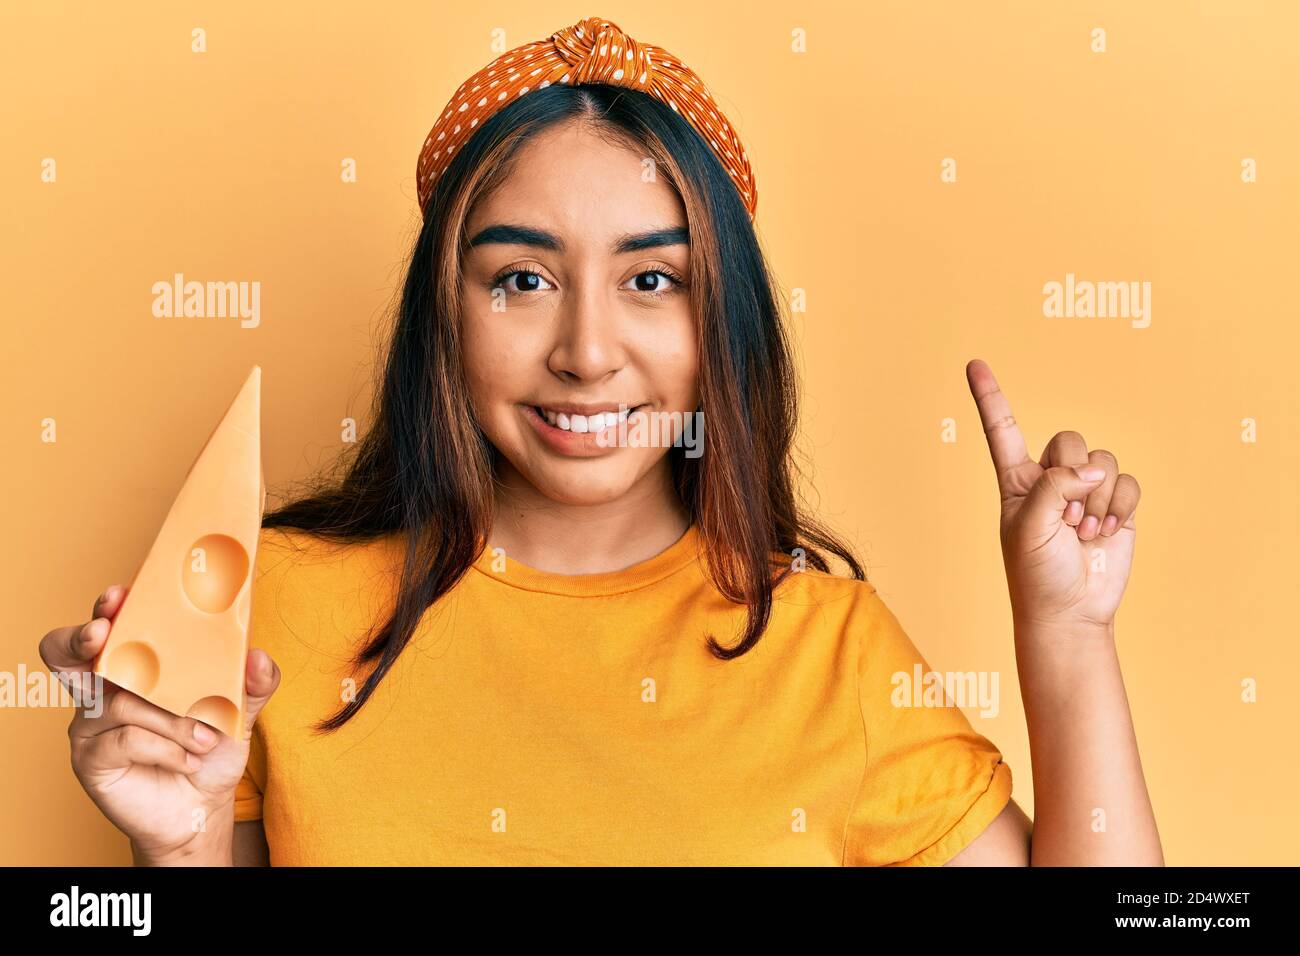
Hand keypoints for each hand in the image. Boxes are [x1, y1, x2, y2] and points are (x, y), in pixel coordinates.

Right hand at [40, 585, 279, 862]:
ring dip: (171, 719)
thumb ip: (255, 682)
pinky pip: (123, 740)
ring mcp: (90, 724)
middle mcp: (104, 689)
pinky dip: (165, 747)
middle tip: (102, 633)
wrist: (202, 805)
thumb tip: (257, 657)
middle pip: (66, 651)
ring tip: (206, 737)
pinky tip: (188, 759)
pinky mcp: (90, 759)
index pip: (109, 626)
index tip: (119, 596)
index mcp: (135, 665)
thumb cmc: (213, 747)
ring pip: (120, 703)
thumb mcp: (243, 709)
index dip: (107, 608)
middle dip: (80, 637)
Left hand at [965, 359, 1140, 632]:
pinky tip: (1105, 533)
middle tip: (1066, 521)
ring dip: (1098, 500)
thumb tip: (1093, 469)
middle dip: (1074, 478)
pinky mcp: (1117, 505)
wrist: (1071, 612)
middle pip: (1069, 440)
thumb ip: (1055, 488)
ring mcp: (1086, 491)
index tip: (973, 364)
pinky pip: (1129, 482)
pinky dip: (1120, 507)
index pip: (1001, 430)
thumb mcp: (1030, 528)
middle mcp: (1050, 479)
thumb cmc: (1037, 575)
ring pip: (1103, 461)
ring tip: (1083, 533)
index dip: (988, 397)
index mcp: (1016, 481)